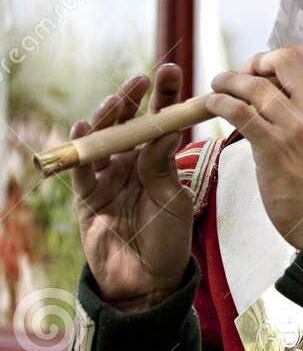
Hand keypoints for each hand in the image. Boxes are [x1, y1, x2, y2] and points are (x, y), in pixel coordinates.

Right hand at [70, 65, 193, 311]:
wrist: (148, 280)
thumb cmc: (169, 240)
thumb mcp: (173, 199)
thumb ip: (164, 166)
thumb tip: (165, 129)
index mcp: (157, 161)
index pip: (160, 121)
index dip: (164, 96)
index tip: (171, 70)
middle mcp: (130, 164)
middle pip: (127, 124)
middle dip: (132, 99)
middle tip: (143, 78)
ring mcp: (106, 178)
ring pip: (102, 140)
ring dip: (108, 118)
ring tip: (119, 99)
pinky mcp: (86, 197)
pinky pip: (81, 169)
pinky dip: (81, 148)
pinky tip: (84, 127)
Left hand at [207, 45, 302, 247]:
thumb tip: (282, 83)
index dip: (288, 53)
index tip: (271, 66)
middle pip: (283, 58)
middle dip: (257, 61)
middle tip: (245, 76)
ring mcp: (296, 126)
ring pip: (253, 83)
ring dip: (228, 80)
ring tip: (218, 86)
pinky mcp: (272, 146)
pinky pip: (237, 110)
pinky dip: (219, 102)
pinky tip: (213, 105)